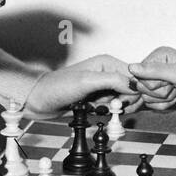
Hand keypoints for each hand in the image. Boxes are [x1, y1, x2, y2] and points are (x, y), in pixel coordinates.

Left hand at [23, 53, 139, 119]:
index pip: (135, 77)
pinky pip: (112, 107)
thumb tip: (135, 85)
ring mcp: (103, 87)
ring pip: (123, 101)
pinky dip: (105, 112)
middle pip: (132, 91)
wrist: (39, 100)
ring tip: (96, 107)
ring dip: (113, 108)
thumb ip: (113, 80)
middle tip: (109, 106)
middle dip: (123, 102)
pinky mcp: (98, 98)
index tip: (123, 102)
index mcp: (108, 63)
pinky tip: (92, 110)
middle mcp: (108, 73)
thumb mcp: (87, 82)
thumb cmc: (57, 87)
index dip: (135, 91)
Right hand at [128, 46, 175, 111]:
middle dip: (159, 91)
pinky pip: (153, 104)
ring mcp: (161, 81)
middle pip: (141, 87)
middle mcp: (158, 67)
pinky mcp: (164, 93)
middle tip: (175, 86)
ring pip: (147, 97)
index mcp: (159, 56)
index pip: (138, 75)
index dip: (152, 83)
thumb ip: (153, 71)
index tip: (168, 82)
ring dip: (164, 98)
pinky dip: (166, 105)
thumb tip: (131, 67)